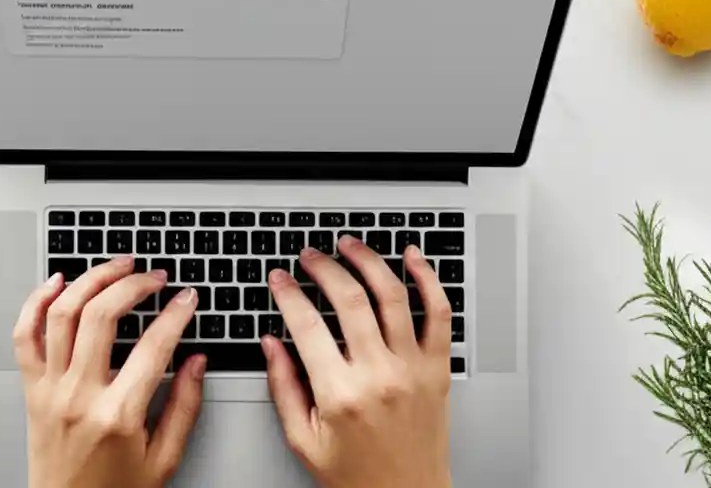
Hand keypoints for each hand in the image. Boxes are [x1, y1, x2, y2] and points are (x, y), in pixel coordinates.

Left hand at [14, 257, 205, 487]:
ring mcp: (49, 390)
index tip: (187, 298)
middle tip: (154, 276)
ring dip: (91, 280)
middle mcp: (78, 396)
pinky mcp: (31, 391)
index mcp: (117, 416)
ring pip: (62, 314)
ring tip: (115, 267)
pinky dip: (36, 302)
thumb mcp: (163, 460)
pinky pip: (24, 336)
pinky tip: (57, 283)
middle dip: (134, 284)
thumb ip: (185, 407)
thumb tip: (197, 362)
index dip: (176, 314)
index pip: (153, 346)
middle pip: (103, 316)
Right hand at [263, 236, 453, 487]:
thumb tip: (271, 343)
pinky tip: (412, 258)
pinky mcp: (438, 368)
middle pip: (349, 299)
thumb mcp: (304, 440)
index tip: (279, 279)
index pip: (306, 325)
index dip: (287, 293)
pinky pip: (439, 313)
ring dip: (368, 260)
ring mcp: (413, 368)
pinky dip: (428, 279)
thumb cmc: (358, 477)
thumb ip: (283, 387)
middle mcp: (379, 375)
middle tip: (309, 256)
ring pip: (392, 295)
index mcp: (340, 394)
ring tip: (349, 246)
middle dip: (323, 267)